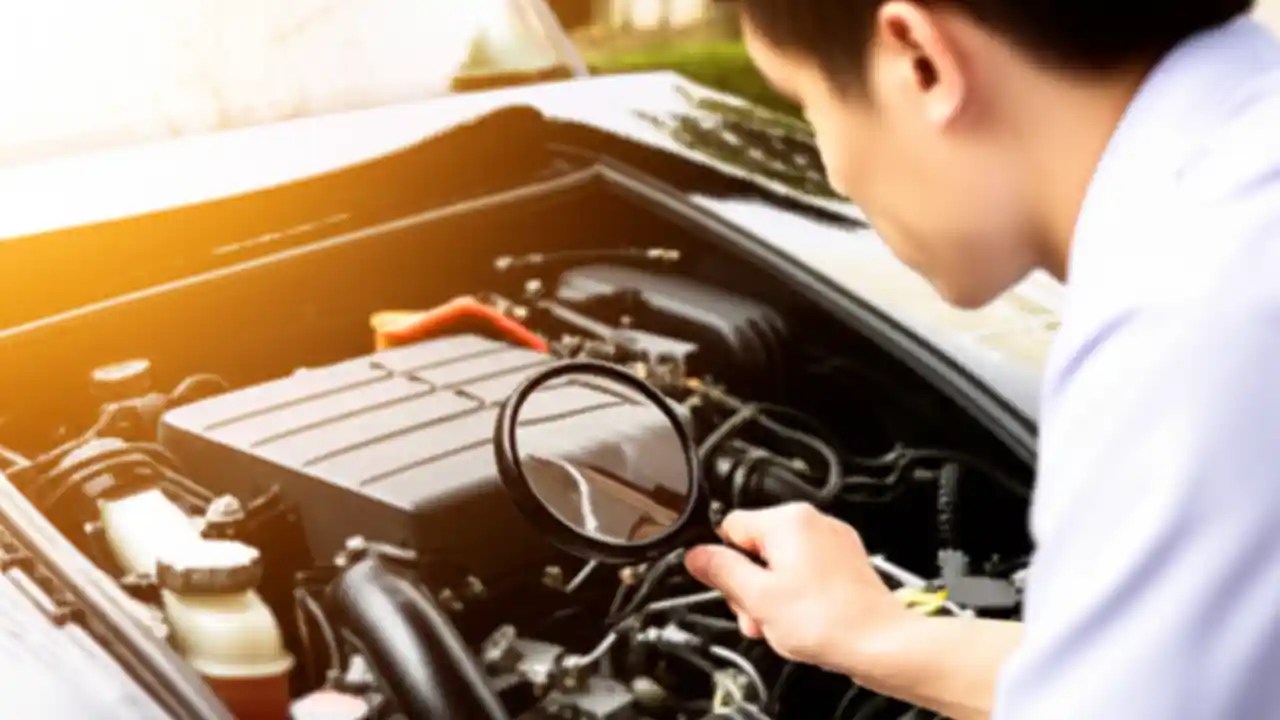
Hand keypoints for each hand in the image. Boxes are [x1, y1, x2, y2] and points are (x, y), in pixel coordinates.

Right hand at [684, 502, 912, 673]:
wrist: (880, 643)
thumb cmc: (827, 620)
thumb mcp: (757, 597)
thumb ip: (721, 571)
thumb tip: (696, 555)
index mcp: (788, 520)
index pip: (730, 526)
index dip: (725, 563)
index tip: (732, 589)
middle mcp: (813, 521)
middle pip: (756, 547)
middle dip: (750, 585)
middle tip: (758, 614)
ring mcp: (833, 541)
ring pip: (781, 563)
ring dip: (772, 595)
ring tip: (781, 623)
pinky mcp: (845, 563)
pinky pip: (806, 572)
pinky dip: (798, 595)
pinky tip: (803, 620)